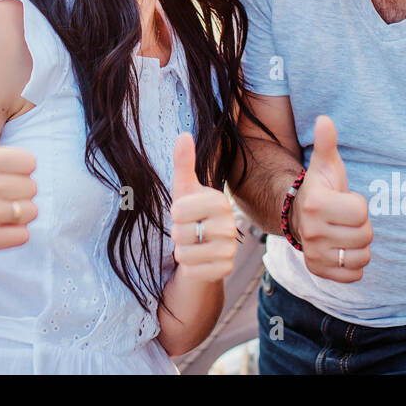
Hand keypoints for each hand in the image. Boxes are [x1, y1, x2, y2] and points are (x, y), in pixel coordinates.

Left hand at [169, 132, 236, 283]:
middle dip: (177, 234)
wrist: (201, 248)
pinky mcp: (226, 269)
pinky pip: (192, 270)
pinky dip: (189, 266)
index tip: (186, 212)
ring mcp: (230, 248)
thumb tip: (184, 135)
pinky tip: (198, 259)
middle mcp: (230, 224)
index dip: (175, 213)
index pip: (179, 210)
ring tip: (193, 244)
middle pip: (180, 233)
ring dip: (181, 250)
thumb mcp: (184, 188)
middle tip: (189, 230)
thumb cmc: (190, 214)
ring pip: (184, 253)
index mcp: (220, 201)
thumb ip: (183, 163)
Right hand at [293, 115, 371, 281]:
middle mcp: (311, 231)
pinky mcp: (318, 270)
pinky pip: (355, 275)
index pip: (361, 210)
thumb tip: (325, 119)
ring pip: (362, 256)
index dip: (359, 204)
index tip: (344, 200)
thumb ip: (327, 143)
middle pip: (364, 235)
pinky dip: (354, 265)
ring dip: (359, 246)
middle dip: (361, 226)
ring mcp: (314, 254)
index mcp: (316, 204)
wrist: (300, 216)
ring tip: (344, 233)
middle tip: (345, 219)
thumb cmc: (322, 189)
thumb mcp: (326, 166)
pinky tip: (343, 249)